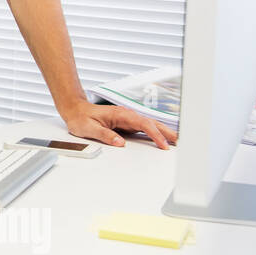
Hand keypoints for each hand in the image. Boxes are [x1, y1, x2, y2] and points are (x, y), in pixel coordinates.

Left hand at [59, 101, 176, 148]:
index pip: (143, 124)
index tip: (163, 144)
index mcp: (120, 114)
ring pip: (150, 125)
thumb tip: (120, 143)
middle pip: (151, 123)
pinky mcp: (126, 124)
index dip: (155, 134)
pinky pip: (144, 128)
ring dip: (163, 132)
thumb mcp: (89, 128)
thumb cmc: (81, 118)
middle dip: (166, 132)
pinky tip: (161, 138)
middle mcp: (127, 115)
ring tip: (176, 141)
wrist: (75, 110)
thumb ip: (105, 135)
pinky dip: (154, 133)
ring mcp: (128, 119)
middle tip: (180, 142)